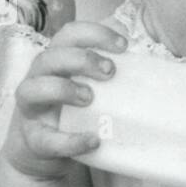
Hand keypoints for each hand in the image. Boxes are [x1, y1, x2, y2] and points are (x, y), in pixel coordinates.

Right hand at [1, 21, 127, 181]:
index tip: (123, 46)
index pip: (69, 35)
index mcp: (56, 62)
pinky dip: (70, 140)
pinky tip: (93, 140)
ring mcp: (31, 110)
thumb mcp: (90, 88)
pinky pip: (46, 139)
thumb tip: (155, 76)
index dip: (94, 33)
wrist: (44, 153)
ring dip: (63, 89)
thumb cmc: (73, 113)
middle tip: (110, 71)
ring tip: (90, 97)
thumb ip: (109, 79)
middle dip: (81, 59)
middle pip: (50, 57)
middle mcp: (38, 79)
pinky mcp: (33, 140)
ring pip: (33, 89)